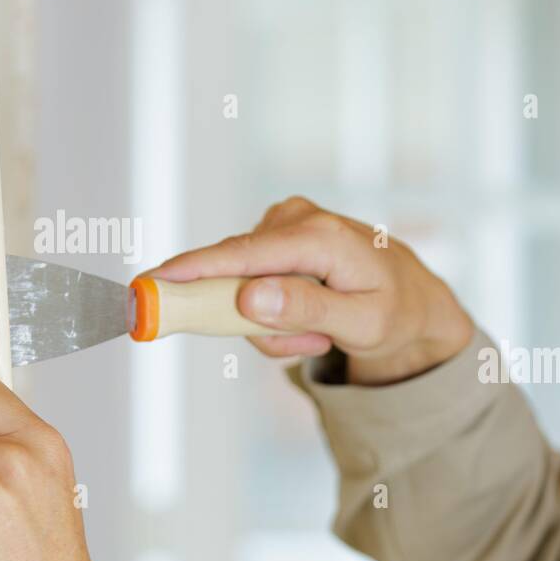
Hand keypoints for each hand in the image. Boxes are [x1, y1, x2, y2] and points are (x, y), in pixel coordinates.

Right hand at [148, 196, 474, 384]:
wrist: (413, 299)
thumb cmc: (395, 313)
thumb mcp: (362, 323)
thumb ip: (306, 310)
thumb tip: (249, 296)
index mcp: (320, 235)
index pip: (242, 255)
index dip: (191, 271)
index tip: (146, 284)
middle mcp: (297, 218)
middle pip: (235, 275)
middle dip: (256, 323)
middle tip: (310, 342)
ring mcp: (285, 223)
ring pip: (241, 286)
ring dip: (271, 323)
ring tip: (320, 332)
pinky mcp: (277, 236)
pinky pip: (251, 283)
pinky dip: (274, 311)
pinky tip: (311, 319)